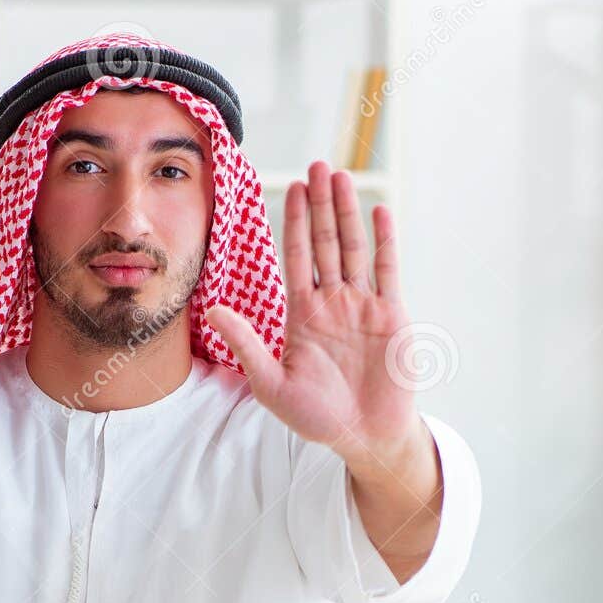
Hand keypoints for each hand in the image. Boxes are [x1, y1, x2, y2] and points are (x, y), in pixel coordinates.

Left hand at [207, 161, 422, 467]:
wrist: (364, 438)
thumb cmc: (317, 417)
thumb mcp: (271, 383)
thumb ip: (246, 342)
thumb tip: (211, 308)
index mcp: (303, 314)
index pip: (296, 257)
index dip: (293, 222)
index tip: (291, 188)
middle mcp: (333, 303)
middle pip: (324, 242)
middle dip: (320, 204)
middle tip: (317, 165)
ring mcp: (363, 306)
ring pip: (353, 248)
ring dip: (347, 212)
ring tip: (341, 175)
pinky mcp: (391, 315)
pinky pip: (387, 270)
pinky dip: (384, 240)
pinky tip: (378, 210)